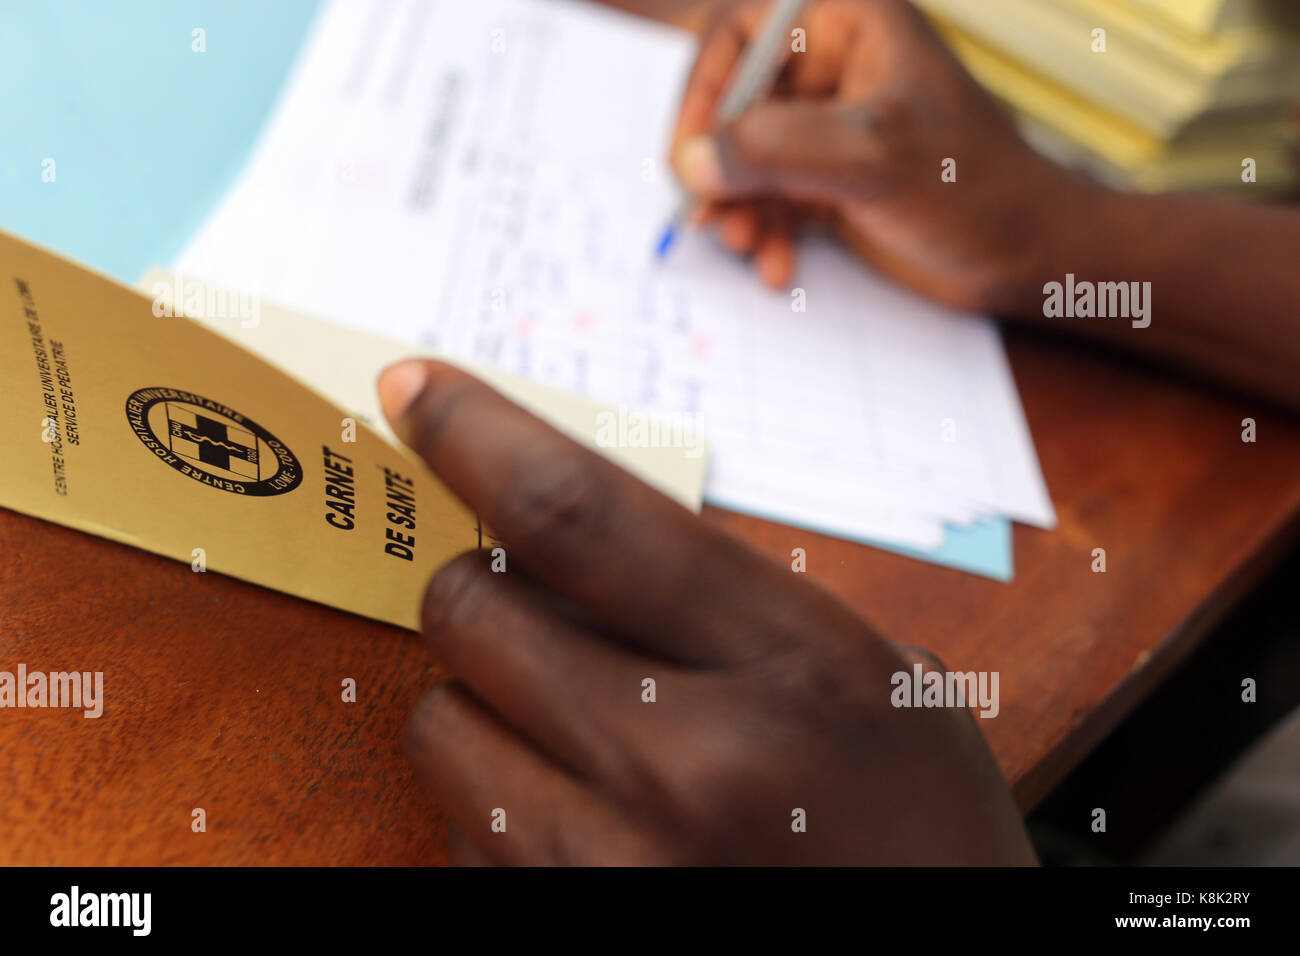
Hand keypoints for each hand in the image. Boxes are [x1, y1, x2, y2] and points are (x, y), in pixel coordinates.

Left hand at [378, 359, 1035, 864]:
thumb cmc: (912, 818)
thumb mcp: (870, 671)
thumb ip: (722, 594)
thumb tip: (549, 520)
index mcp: (795, 667)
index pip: (580, 516)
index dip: (475, 434)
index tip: (412, 389)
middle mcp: (691, 769)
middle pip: (473, 613)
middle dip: (477, 584)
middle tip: (525, 599)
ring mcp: (614, 870)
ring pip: (440, 723)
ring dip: (481, 699)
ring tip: (573, 727)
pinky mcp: (559, 926)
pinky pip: (456, 828)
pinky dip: (495, 797)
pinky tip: (581, 813)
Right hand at [672, 0, 1085, 309]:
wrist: (1026, 256)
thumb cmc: (975, 188)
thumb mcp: (872, 158)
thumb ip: (777, 149)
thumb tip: (694, 160)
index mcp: (851, 21)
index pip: (739, 30)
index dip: (703, 90)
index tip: (690, 153)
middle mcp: (834, 65)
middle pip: (732, 99)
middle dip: (721, 166)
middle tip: (712, 217)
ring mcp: (829, 124)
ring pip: (744, 156)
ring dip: (737, 208)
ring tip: (749, 247)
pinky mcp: (828, 176)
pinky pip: (767, 196)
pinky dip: (763, 231)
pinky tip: (777, 264)